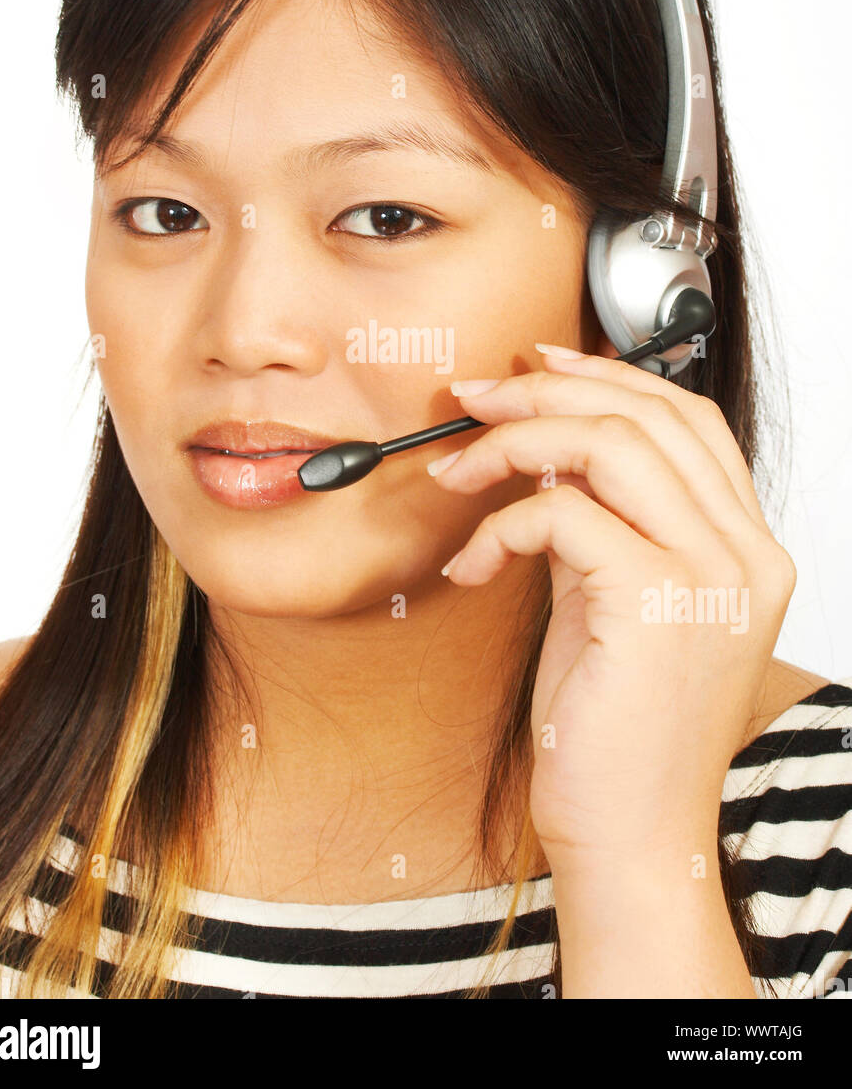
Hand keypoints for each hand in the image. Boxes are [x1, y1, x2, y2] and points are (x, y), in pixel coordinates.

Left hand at [427, 346, 796, 865]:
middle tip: (473, 400)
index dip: (606, 378)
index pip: (686, 421)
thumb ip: (598, 524)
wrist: (628, 837)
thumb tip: (544, 454)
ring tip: (456, 472)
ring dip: (513, 443)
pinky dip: (499, 527)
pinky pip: (563, 515)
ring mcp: (712, 577)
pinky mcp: (658, 605)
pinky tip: (470, 566)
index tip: (536, 366)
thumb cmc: (614, 731)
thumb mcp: (612, 604)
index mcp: (746, 549)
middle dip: (546, 392)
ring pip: (609, 447)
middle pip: (649, 416)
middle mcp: (745, 555)